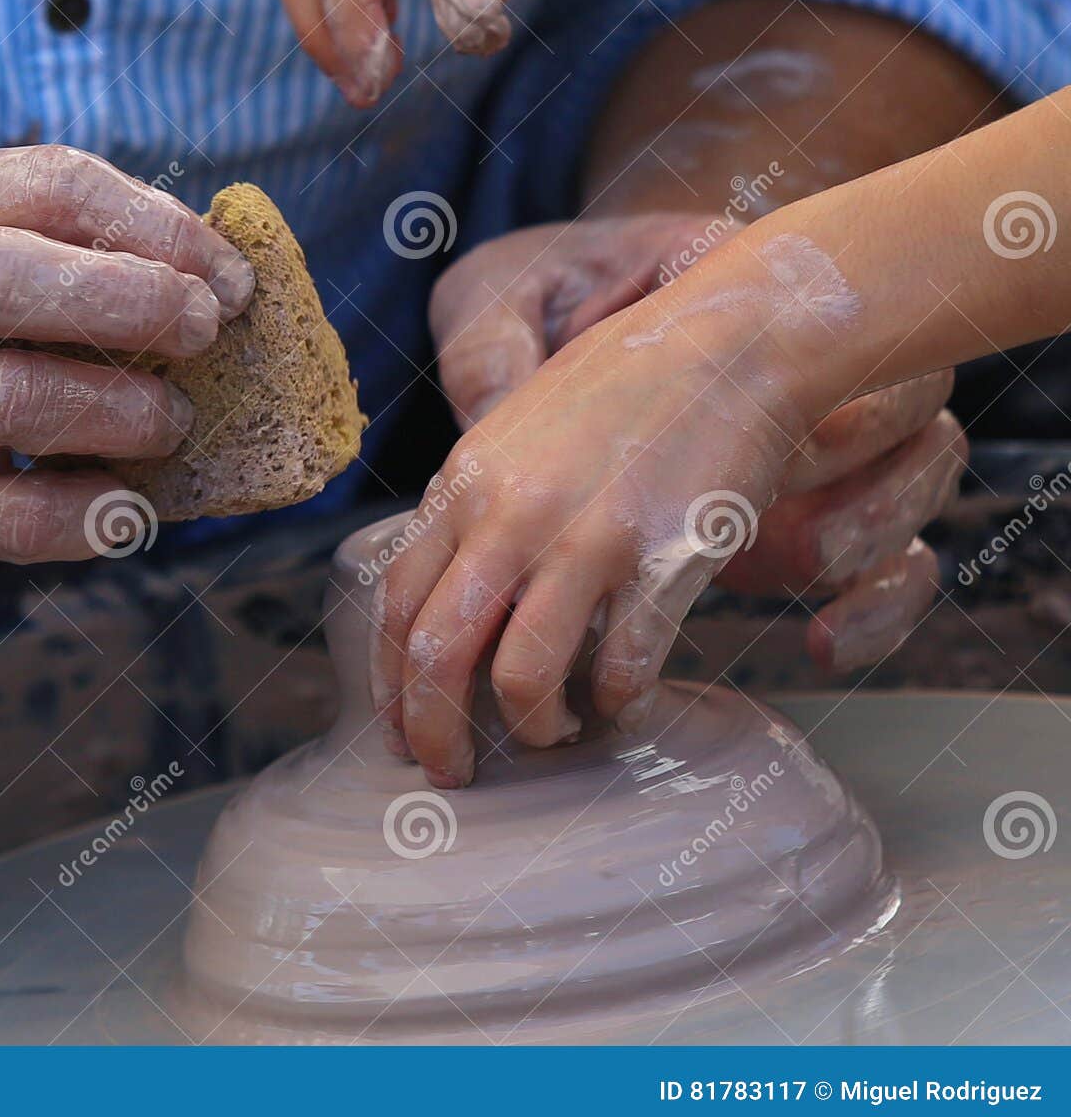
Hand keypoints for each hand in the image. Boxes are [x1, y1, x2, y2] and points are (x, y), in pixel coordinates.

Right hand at [0, 145, 254, 593]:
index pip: (51, 184)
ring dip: (124, 411)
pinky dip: (92, 513)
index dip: (162, 227)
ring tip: (169, 420)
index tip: (225, 274)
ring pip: (20, 403)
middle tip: (206, 329)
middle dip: (140, 299)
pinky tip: (127, 503)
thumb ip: (28, 227)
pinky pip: (16, 518)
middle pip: (19, 278)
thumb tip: (194, 260)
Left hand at [386, 227, 962, 785]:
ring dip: (531, 728)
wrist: (725, 342)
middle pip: (437, 655)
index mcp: (463, 484)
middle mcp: (506, 514)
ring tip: (551, 734)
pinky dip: (617, 702)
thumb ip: (479, 505)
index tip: (402, 728)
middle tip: (450, 774)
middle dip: (433, 732)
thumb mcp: (518, 433)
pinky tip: (622, 699)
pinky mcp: (657, 559)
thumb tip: (457, 586)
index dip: (391, 684)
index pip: (395, 606)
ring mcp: (581, 537)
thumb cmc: (625, 386)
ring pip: (521, 676)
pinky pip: (621, 666)